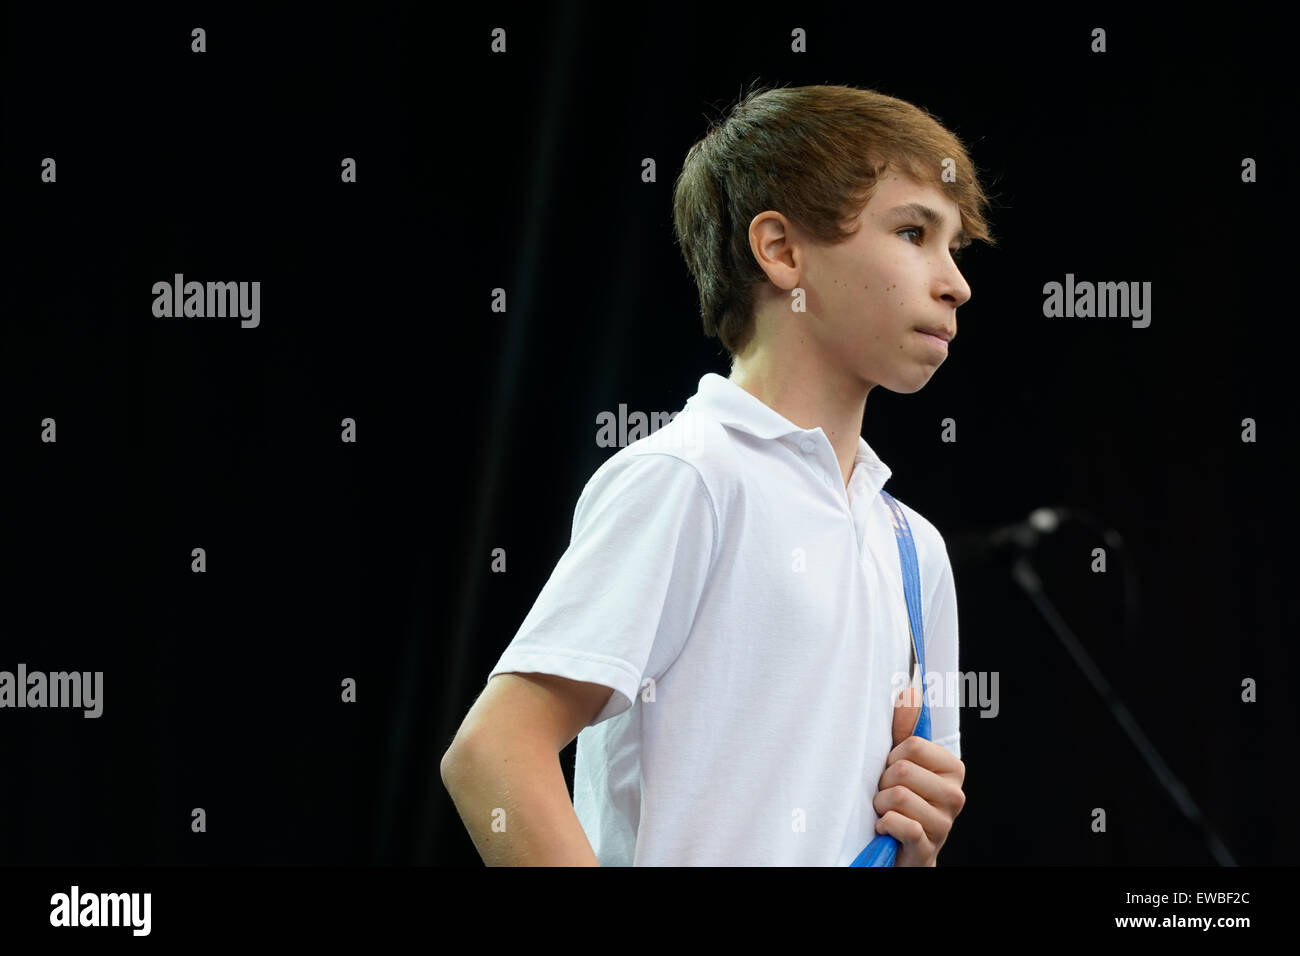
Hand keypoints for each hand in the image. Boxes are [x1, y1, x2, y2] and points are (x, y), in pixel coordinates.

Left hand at [872, 686, 966, 865]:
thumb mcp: (902, 761)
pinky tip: (886, 828)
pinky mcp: (928, 847)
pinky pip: (899, 824)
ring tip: (885, 811)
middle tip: (886, 794)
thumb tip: (910, 691)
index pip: (913, 745)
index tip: (893, 770)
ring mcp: (944, 823)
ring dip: (879, 805)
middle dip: (883, 783)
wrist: (902, 848)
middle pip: (902, 771)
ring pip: (897, 796)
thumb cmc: (901, 798)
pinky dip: (884, 824)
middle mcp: (955, 795)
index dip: (892, 757)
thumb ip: (904, 728)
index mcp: (953, 768)